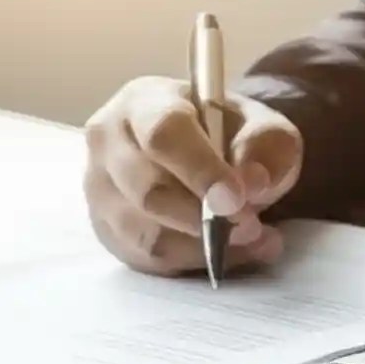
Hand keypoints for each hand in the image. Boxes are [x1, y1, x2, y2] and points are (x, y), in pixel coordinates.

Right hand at [83, 76, 301, 275]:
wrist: (202, 149)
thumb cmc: (226, 131)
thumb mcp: (260, 124)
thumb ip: (263, 144)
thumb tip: (253, 183)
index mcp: (143, 102)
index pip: (162, 135)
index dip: (201, 170)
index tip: (237, 198)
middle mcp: (108, 143)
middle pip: (148, 191)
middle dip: (204, 217)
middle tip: (251, 224)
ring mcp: (100, 190)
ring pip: (146, 233)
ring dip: (203, 245)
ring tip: (250, 238)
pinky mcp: (107, 230)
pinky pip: (148, 258)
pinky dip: (194, 261)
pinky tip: (230, 253)